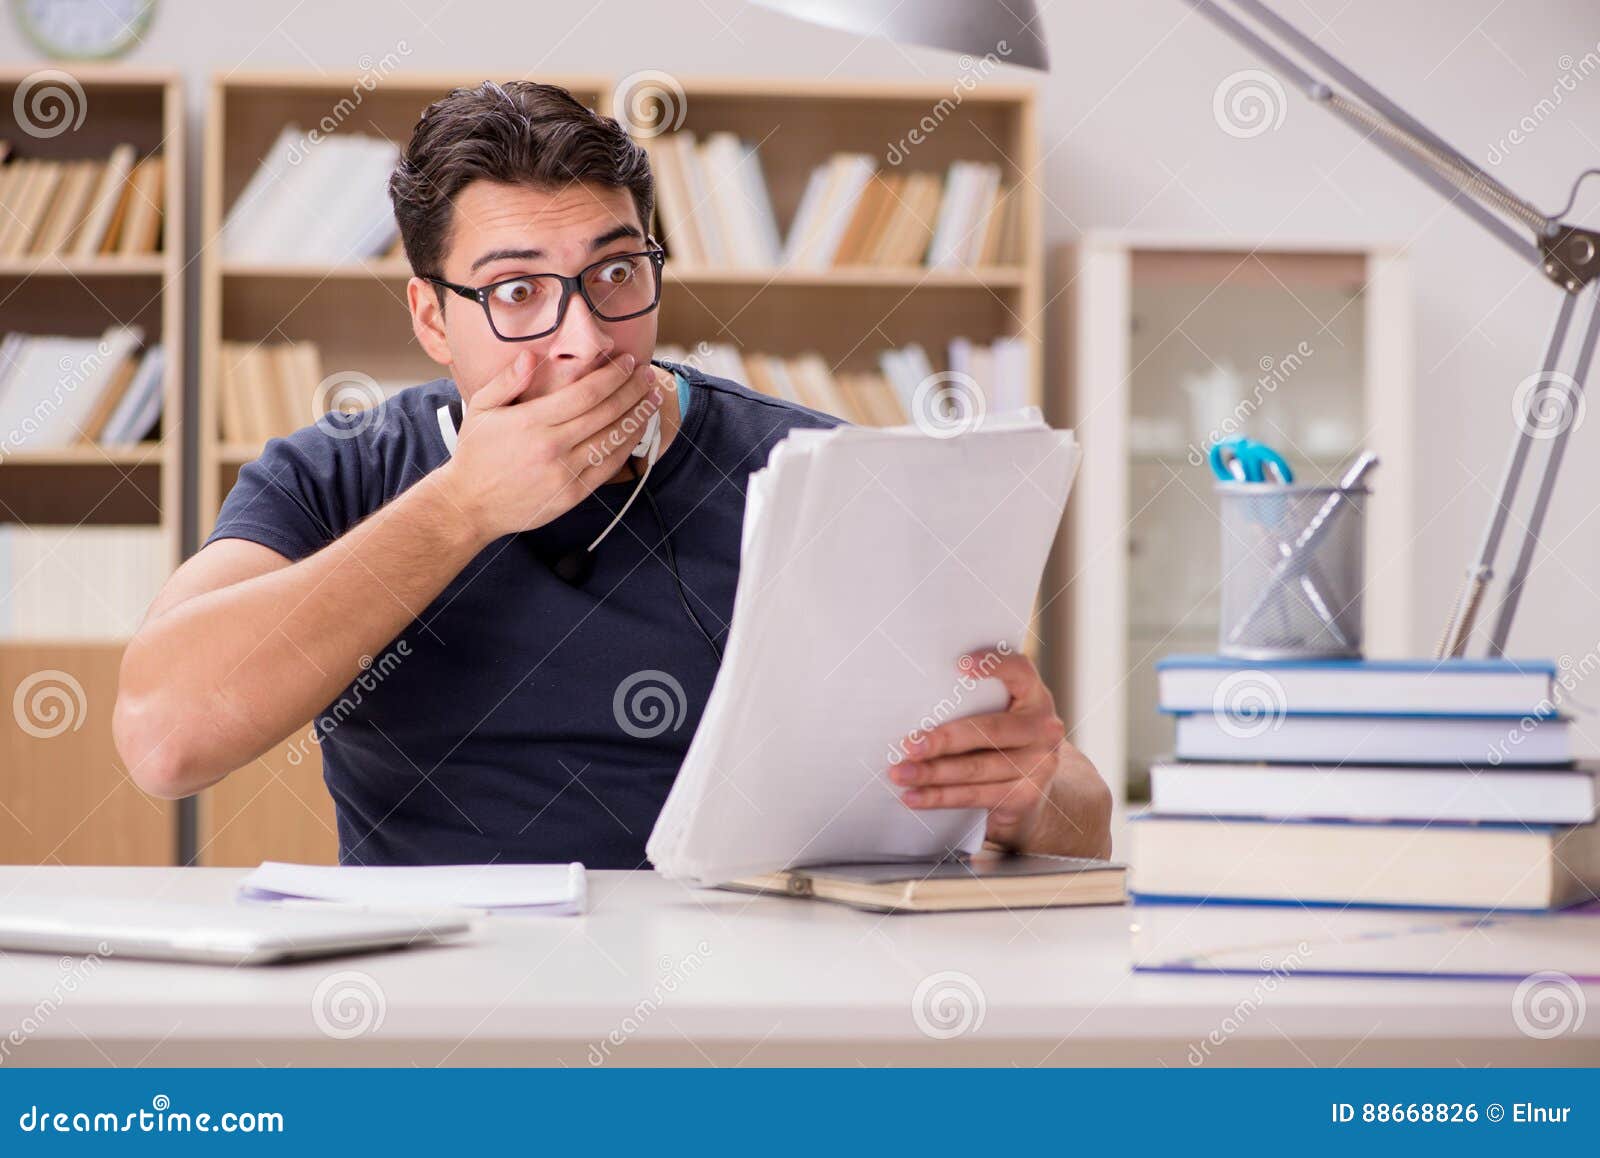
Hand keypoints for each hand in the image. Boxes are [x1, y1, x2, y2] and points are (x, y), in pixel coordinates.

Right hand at [437, 350, 660, 542]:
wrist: (471, 505)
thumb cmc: (476, 453)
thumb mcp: (480, 409)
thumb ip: (506, 380)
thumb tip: (530, 356)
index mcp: (531, 422)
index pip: (586, 393)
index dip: (612, 376)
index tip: (627, 361)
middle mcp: (552, 447)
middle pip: (606, 413)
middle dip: (632, 390)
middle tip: (647, 374)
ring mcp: (565, 473)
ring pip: (613, 440)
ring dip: (637, 416)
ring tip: (650, 398)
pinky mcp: (573, 494)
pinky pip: (609, 467)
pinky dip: (627, 447)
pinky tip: (636, 430)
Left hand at [888, 648, 1111, 856]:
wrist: (1033, 789)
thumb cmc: (1001, 740)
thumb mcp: (1001, 713)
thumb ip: (975, 701)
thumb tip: (911, 700)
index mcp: (1035, 696)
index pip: (1020, 671)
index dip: (994, 665)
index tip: (960, 665)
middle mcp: (1044, 729)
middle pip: (990, 730)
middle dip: (944, 739)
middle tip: (908, 745)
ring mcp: (1039, 765)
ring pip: (978, 768)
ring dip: (933, 773)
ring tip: (900, 773)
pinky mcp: (1026, 797)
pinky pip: (976, 796)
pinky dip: (940, 797)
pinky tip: (913, 797)